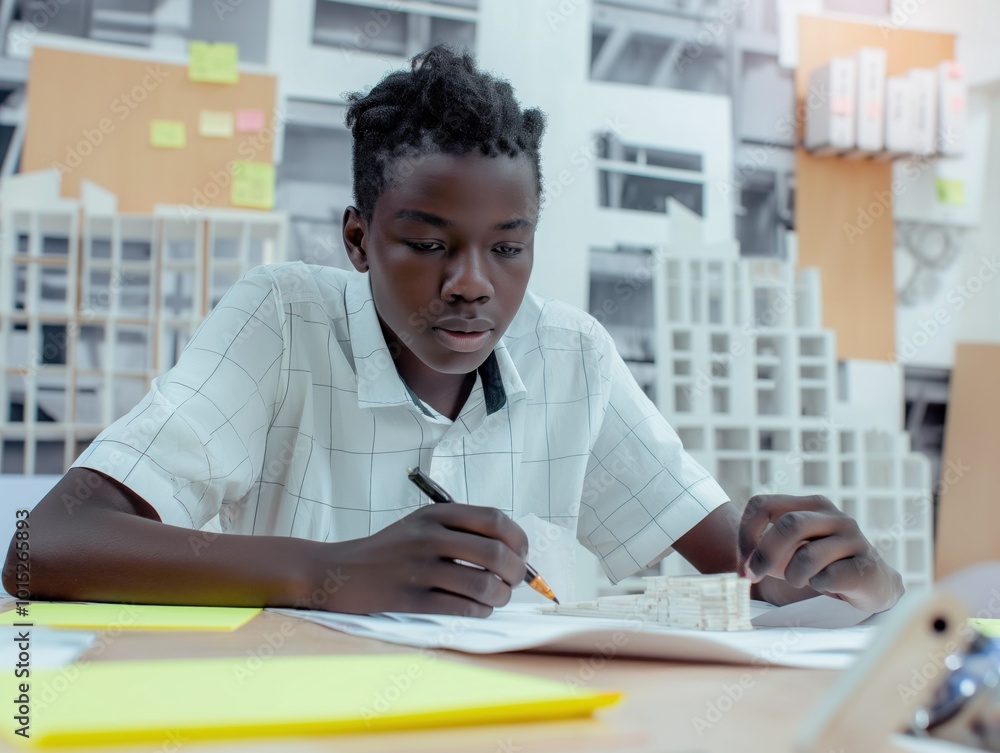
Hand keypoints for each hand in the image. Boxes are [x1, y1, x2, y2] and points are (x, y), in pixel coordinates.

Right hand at [312, 504, 527, 616]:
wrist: (341, 571)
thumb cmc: (393, 551)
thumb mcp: (424, 525)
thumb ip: (464, 533)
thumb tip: (516, 556)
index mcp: (437, 514)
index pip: (496, 520)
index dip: (519, 540)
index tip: (522, 555)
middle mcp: (429, 536)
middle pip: (496, 554)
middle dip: (516, 573)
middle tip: (513, 582)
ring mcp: (418, 568)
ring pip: (483, 586)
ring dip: (500, 597)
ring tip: (496, 598)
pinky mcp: (409, 599)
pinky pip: (462, 609)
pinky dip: (480, 612)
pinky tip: (477, 609)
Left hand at [737, 494, 902, 612]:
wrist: (871, 585)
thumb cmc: (820, 567)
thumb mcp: (789, 551)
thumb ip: (763, 549)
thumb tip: (736, 568)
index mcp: (810, 505)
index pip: (762, 503)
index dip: (745, 534)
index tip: (742, 562)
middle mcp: (834, 515)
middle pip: (788, 524)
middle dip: (764, 555)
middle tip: (753, 577)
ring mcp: (854, 538)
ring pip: (807, 555)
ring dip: (792, 575)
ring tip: (797, 582)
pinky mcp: (867, 565)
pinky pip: (829, 577)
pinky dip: (817, 586)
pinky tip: (824, 587)